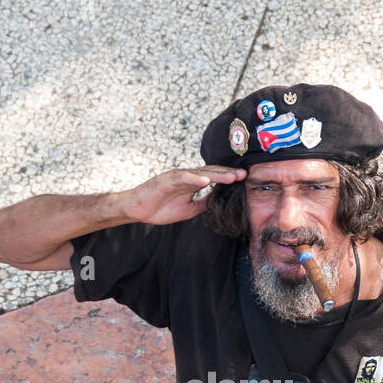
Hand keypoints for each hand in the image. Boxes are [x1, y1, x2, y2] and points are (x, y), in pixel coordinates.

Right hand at [118, 165, 245, 225]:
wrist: (137, 210)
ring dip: (216, 174)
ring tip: (232, 177)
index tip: (245, 180)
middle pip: (211, 173)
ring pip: (199, 173)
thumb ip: (203, 204)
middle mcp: (186, 177)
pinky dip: (194, 179)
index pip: (214, 178)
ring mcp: (176, 177)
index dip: (229, 179)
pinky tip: (206, 180)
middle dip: (228, 174)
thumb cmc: (160, 208)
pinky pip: (182, 178)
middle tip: (245, 174)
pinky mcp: (166, 180)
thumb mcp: (189, 209)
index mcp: (192, 183)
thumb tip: (219, 203)